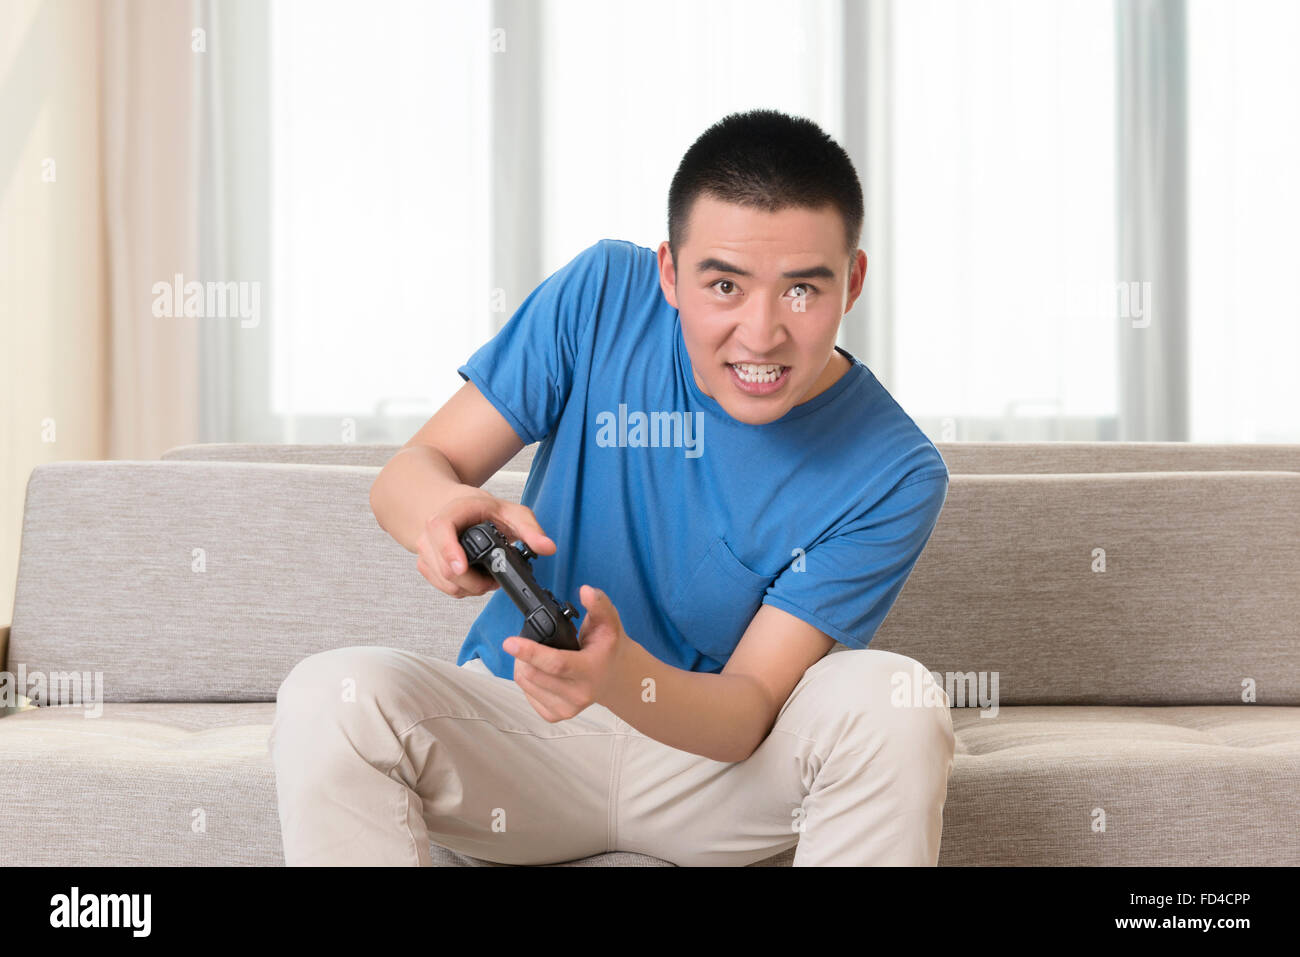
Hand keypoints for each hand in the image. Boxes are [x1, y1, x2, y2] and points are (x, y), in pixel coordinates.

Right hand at [415, 491, 554, 597]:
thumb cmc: (478, 509)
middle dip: (475, 581)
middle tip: (494, 579)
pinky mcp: (425, 564)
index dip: (449, 552)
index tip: (461, 568)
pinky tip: (474, 578)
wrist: (453, 507)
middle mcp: (432, 532)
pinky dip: (462, 589)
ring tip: (487, 577)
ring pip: (446, 582)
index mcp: (451, 513)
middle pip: (446, 568)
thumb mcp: (509, 512)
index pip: (441, 530)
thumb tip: (547, 547)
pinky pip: (443, 587)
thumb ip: (530, 528)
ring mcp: (425, 549)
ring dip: (470, 588)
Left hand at [504, 584, 626, 722]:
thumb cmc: (608, 647)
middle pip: (534, 674)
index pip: (556, 664)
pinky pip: (527, 695)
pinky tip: (538, 670)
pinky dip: (526, 680)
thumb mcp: (609, 621)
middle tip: (525, 641)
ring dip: (521, 666)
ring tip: (533, 654)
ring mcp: (567, 709)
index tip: (509, 642)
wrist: (614, 676)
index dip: (530, 652)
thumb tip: (585, 591)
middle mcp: (580, 695)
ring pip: (526, 684)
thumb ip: (598, 603)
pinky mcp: (555, 716)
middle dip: (522, 654)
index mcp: (592, 671)